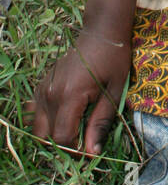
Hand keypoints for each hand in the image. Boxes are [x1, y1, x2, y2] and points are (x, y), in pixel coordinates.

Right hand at [25, 27, 131, 157]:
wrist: (100, 33)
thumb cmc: (113, 59)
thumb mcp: (114, 91)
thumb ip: (101, 122)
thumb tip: (93, 152)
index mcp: (69, 95)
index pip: (62, 137)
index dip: (76, 150)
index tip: (92, 150)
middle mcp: (50, 94)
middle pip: (47, 137)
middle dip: (65, 146)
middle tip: (85, 142)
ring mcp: (42, 90)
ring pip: (38, 128)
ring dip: (54, 136)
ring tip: (76, 131)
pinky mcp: (41, 87)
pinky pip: (35, 113)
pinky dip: (46, 122)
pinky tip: (65, 118)